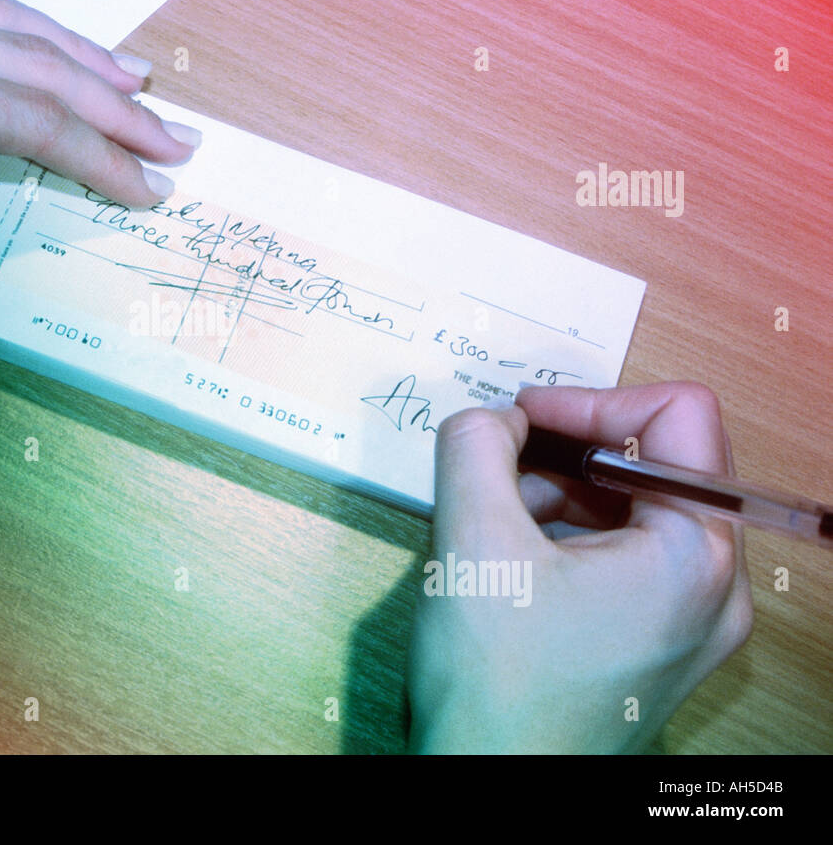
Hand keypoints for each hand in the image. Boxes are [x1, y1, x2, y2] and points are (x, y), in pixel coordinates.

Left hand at [0, 0, 200, 371]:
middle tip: (177, 140)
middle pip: (41, 66)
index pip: (33, 126)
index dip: (101, 160)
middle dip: (117, 107)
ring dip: (84, 55)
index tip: (149, 190)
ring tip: (141, 81)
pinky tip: (46, 33)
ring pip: (14, 19)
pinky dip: (22, 17)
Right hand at [406, 382, 753, 752]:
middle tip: (502, 458)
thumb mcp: (471, 537)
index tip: (525, 416)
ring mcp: (690, 626)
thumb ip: (475, 445)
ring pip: (636, 513)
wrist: (490, 786)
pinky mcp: (658, 648)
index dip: (591, 398)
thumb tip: (493, 418)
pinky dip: (570, 538)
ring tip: (494, 517)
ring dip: (562, 494)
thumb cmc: (495, 685)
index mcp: (694, 554)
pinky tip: (511, 558)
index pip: (678, 415)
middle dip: (569, 452)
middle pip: (656, 465)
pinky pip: (627, 561)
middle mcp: (714, 591)